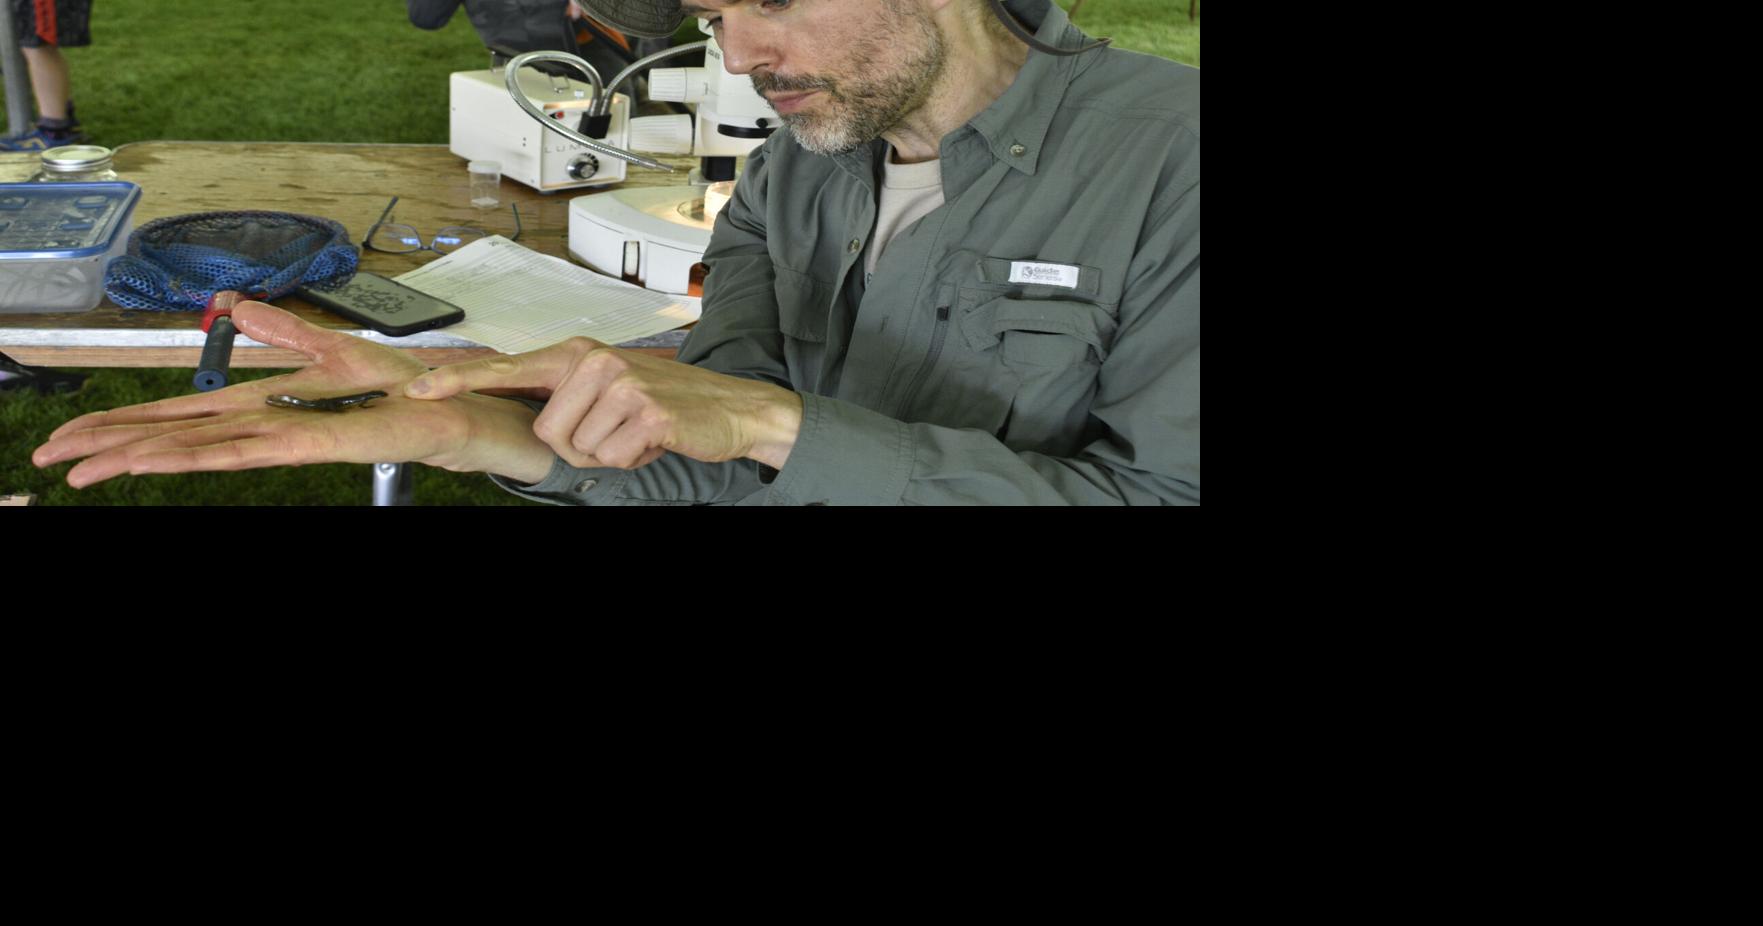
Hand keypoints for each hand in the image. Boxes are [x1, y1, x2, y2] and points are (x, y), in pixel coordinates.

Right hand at [33, 302, 554, 486]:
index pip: (181, 412)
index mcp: (261, 401)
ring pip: (196, 449)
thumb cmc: (402, 386)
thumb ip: (277, 328)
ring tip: (83, 469)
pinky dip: (203, 456)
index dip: (126, 423)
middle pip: (172, 436)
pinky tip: (163, 463)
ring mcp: (284, 436)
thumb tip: (231, 303)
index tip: (74, 436)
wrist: (450, 408)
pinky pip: (248, 451)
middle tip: (50, 462)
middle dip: (109, 448)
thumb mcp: (330, 345)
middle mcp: (263, 423)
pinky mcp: (313, 443)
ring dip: (137, 458)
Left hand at [403, 336, 803, 469]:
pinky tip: (655, 439)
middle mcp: (594, 361)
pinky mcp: (646, 411)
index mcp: (578, 354)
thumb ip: (565, 393)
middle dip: (580, 445)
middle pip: (547, 431)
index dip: (460, 380)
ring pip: (579, 448)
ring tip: (638, 433)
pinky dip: (635, 459)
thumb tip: (523, 413)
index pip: (508, 367)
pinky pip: (613, 457)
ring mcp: (621, 383)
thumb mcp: (609, 387)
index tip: (418, 389)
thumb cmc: (664, 402)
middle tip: (616, 432)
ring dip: (610, 453)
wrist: (730, 407)